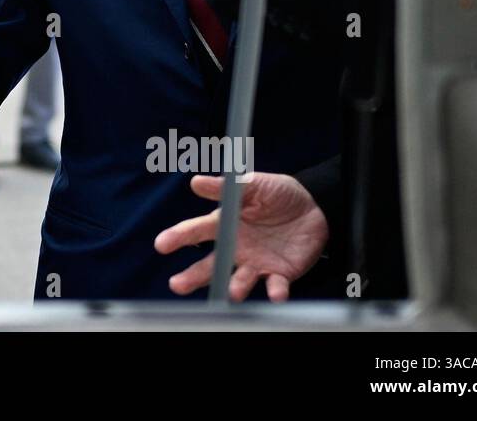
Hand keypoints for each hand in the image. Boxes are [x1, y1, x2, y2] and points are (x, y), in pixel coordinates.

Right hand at [155, 172, 329, 301]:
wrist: (314, 208)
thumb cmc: (278, 194)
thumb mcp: (255, 184)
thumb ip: (228, 186)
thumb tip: (196, 182)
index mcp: (225, 225)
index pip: (197, 231)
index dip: (179, 237)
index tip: (162, 244)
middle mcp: (236, 248)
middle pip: (211, 265)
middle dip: (193, 276)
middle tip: (177, 285)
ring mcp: (256, 263)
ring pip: (240, 280)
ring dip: (236, 287)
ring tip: (233, 292)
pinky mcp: (280, 274)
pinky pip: (276, 285)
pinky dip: (275, 291)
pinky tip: (276, 293)